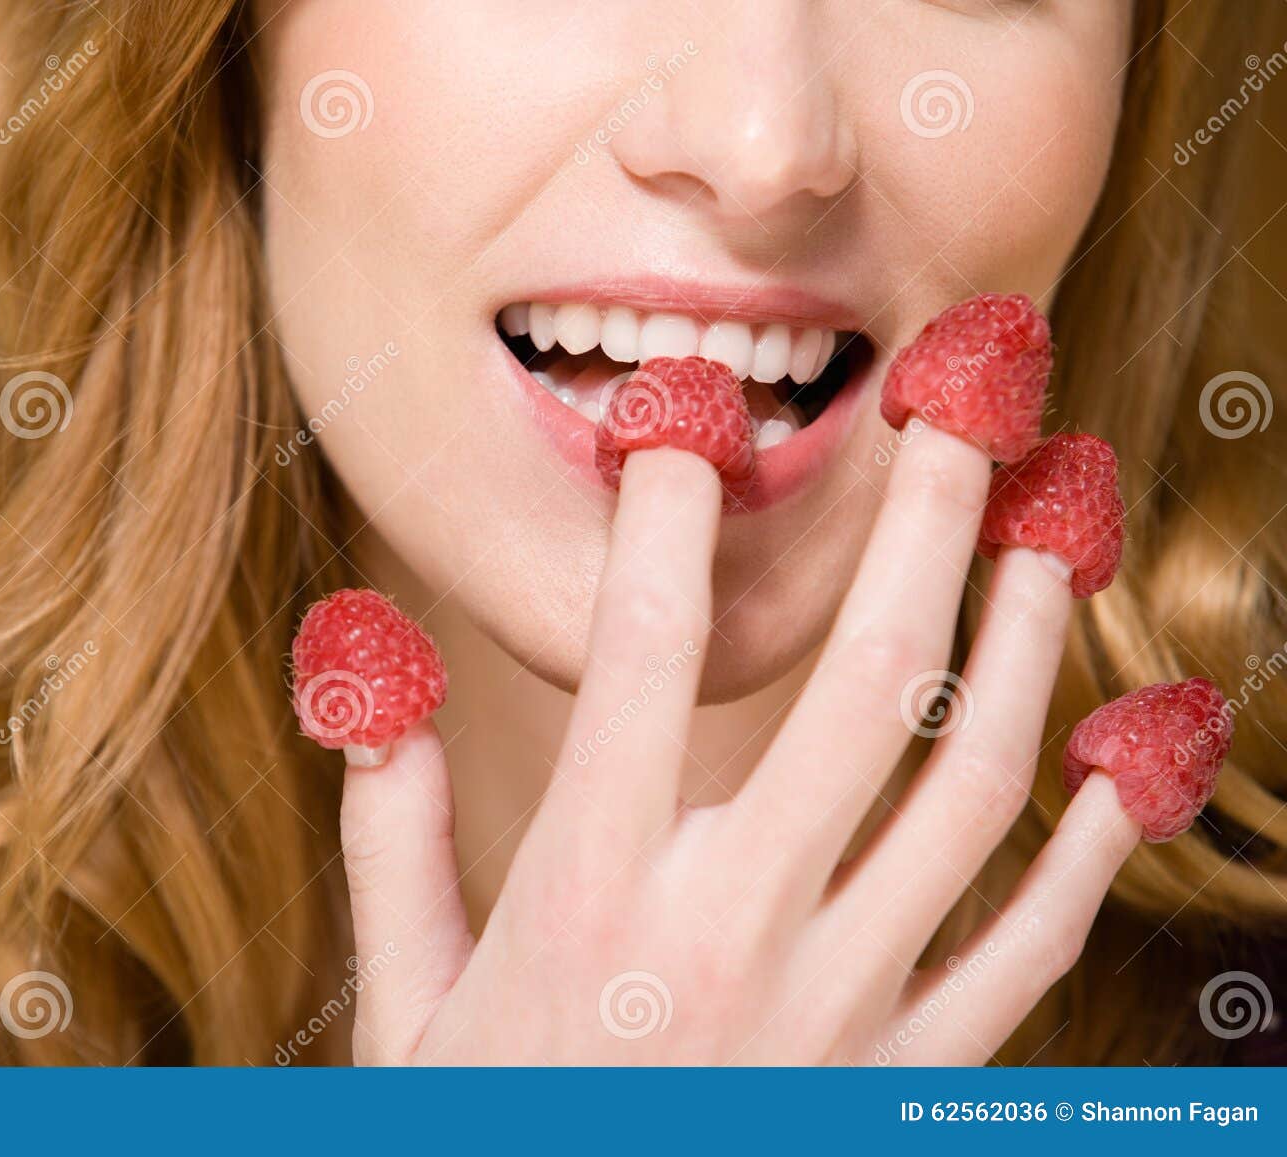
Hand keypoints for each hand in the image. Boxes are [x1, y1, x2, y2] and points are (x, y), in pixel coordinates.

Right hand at [337, 428, 1138, 1063]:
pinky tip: (1123, 752)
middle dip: (919, 526)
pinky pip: (1027, 949)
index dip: (668, 520)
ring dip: (1019, 646)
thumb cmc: (482, 1136)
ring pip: (970, 791)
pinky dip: (1087, 846)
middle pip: (861, 687)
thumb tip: (369, 680)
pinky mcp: (903, 1080)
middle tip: (963, 408)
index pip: (643, 656)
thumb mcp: (404, 1001)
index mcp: (588, 893)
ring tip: (1047, 533)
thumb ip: (389, 834)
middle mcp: (728, 928)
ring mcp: (838, 1006)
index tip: (689, 426)